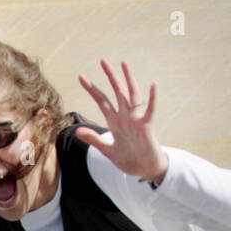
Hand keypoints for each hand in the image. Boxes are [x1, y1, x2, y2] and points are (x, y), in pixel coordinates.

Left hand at [76, 59, 168, 183]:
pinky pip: (150, 110)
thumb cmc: (129, 159)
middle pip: (116, 92)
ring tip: (124, 63)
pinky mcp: (147, 127)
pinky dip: (152, 99)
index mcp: (115, 121)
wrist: (145, 170)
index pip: (101, 101)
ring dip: (128, 79)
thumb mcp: (107, 150)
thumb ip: (94, 139)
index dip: (92, 89)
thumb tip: (77, 130)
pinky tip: (152, 86)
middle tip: (102, 60)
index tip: (81, 77)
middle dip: (109, 76)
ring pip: (132, 95)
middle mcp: (126, 116)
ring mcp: (137, 120)